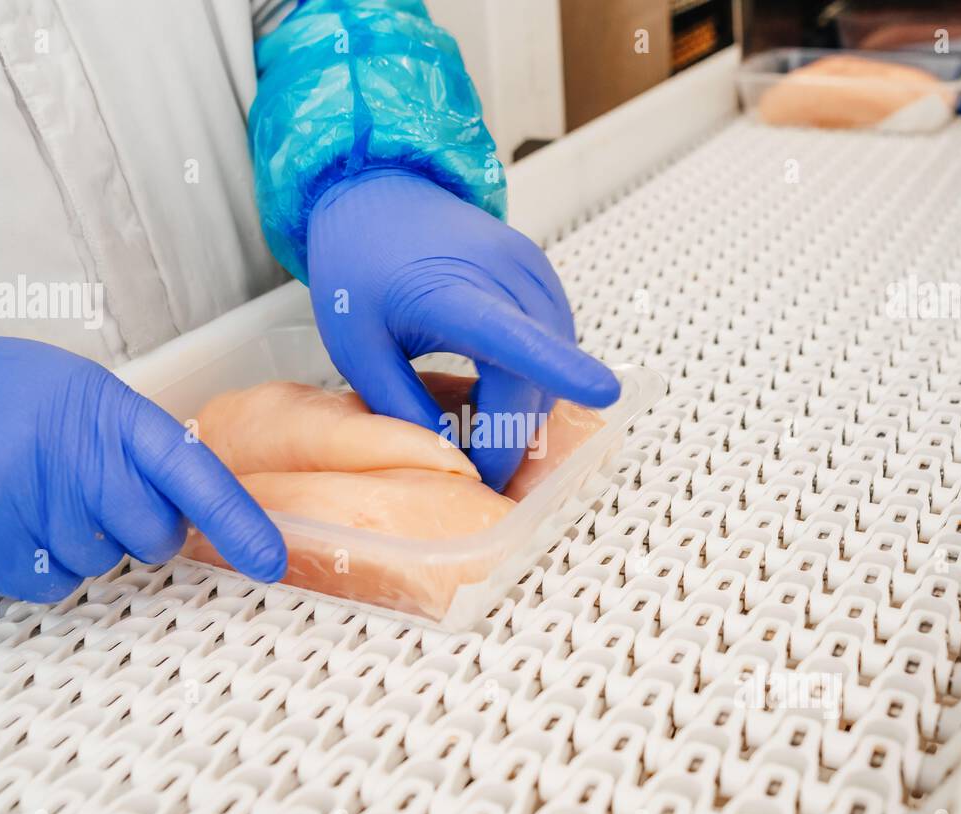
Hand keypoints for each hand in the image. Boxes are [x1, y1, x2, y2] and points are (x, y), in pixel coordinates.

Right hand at [0, 332, 286, 601]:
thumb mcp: (75, 393)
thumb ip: (135, 444)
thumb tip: (195, 505)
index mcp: (105, 411)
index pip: (192, 472)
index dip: (237, 520)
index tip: (272, 559)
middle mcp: (72, 460)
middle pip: (152, 536)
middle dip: (140, 529)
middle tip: (93, 492)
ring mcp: (27, 509)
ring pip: (100, 566)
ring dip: (81, 544)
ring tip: (32, 494)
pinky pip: (50, 587)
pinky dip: (38, 564)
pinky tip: (7, 519)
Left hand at [307, 167, 619, 490]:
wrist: (378, 189)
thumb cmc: (359, 262)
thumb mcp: (356, 347)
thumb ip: (400, 405)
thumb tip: (446, 459)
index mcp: (453, 292)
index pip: (515, 335)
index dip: (559, 369)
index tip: (604, 393)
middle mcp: (506, 276)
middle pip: (534, 378)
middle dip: (512, 440)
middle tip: (477, 477)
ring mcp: (531, 273)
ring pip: (550, 367)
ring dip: (523, 413)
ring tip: (477, 433)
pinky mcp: (542, 276)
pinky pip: (553, 345)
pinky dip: (532, 381)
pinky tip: (492, 394)